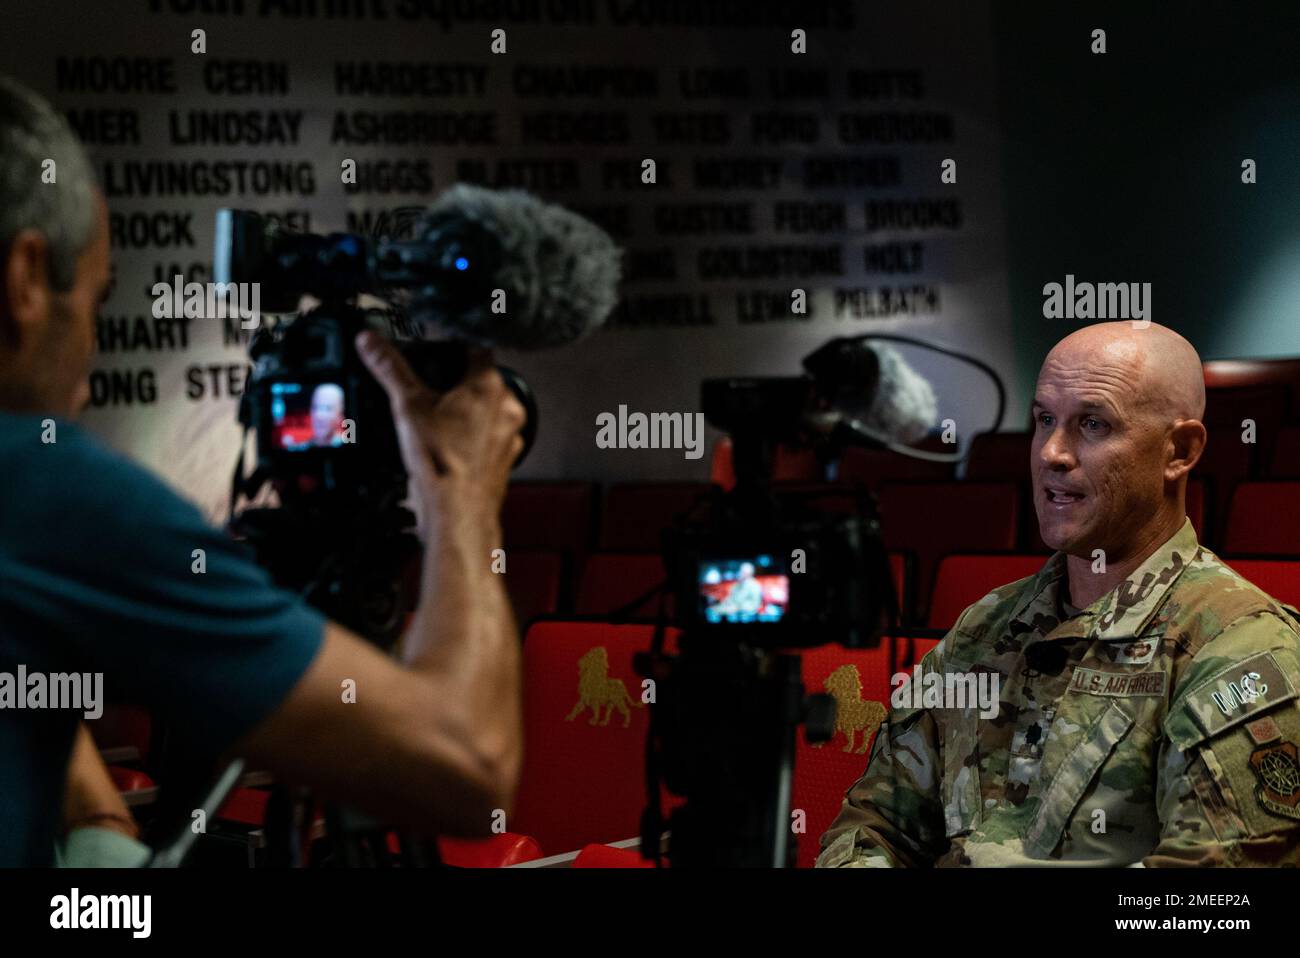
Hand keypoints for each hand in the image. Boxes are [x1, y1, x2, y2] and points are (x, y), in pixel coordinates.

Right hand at [356, 331, 525, 528]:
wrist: (457, 513)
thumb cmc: (442, 463)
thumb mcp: (407, 406)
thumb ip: (389, 368)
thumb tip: (371, 341)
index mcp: (489, 385)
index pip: (477, 347)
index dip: (455, 345)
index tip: (442, 349)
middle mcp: (508, 408)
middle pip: (483, 382)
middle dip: (458, 383)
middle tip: (433, 390)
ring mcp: (510, 436)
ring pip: (488, 412)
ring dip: (467, 413)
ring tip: (438, 422)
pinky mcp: (505, 460)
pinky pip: (488, 440)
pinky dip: (471, 439)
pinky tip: (449, 447)